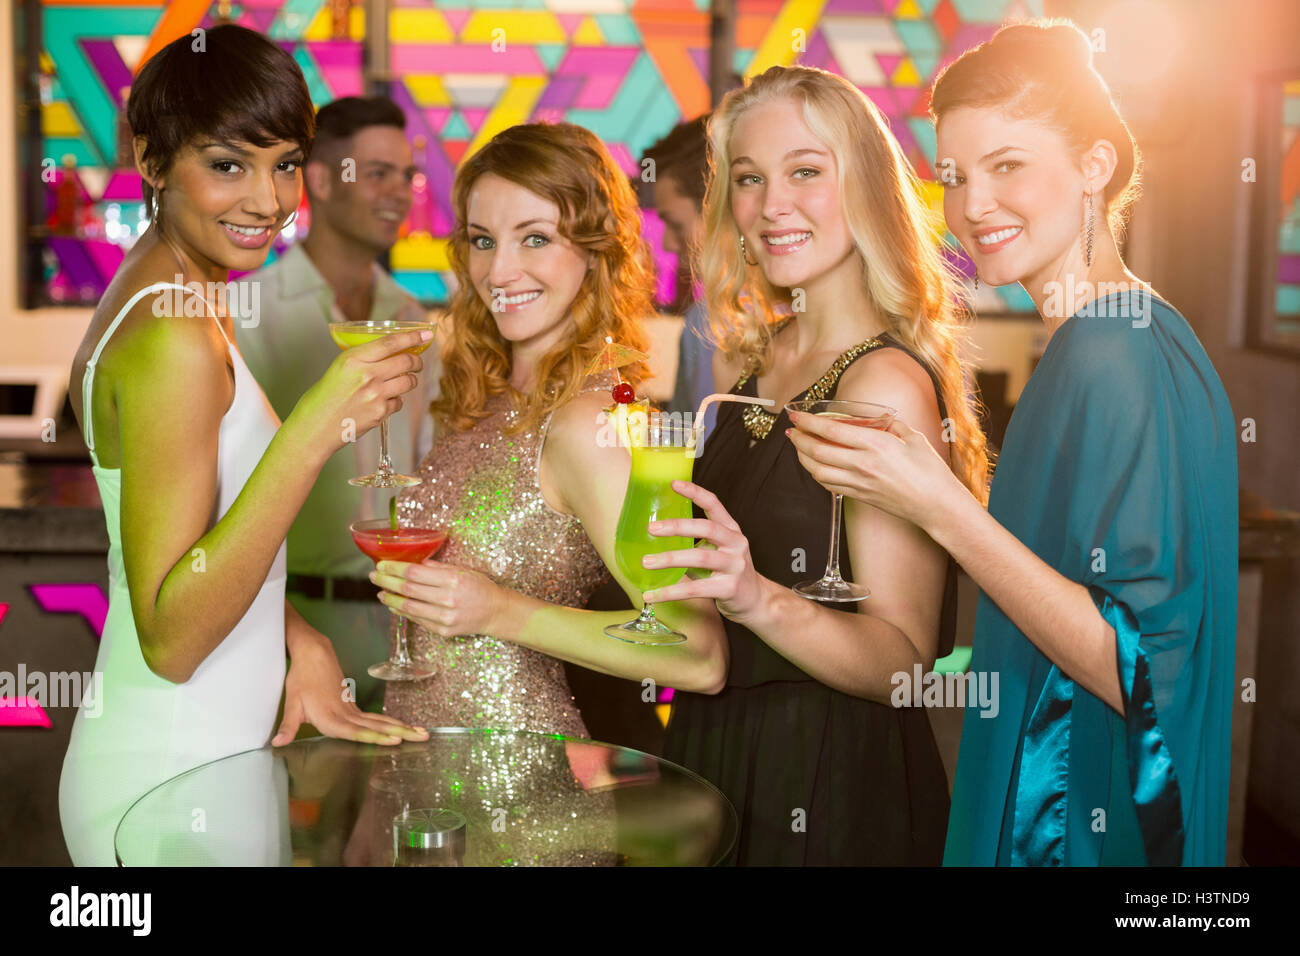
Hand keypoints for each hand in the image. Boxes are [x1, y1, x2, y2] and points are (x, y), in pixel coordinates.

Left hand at [272, 636, 428, 746]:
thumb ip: (288, 725)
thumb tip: (277, 743)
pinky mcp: (353, 706)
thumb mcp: (292, 702)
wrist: (314, 654)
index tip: (395, 740)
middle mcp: (345, 714)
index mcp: (331, 717)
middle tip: (422, 738)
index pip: (357, 731)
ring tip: (423, 733)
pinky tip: (405, 729)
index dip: (376, 736)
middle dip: (401, 733)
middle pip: (378, 726)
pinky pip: (376, 718)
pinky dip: (393, 723)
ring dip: (403, 727)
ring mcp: (352, 709)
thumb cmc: (302, 678)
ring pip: (381, 721)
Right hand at [286, 327, 431, 461]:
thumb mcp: (338, 369)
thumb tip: (388, 354)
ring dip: (410, 381)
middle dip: (416, 362)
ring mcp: (375, 395)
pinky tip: (384, 401)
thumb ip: (362, 360)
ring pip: (408, 382)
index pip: (391, 343)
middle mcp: (367, 375)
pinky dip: (396, 400)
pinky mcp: (380, 413)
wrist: (314, 428)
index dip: (412, 336)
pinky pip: (399, 402)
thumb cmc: (322, 398)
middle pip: (406, 362)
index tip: (426, 334)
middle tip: (417, 362)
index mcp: (353, 359)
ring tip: (403, 381)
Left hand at [370, 559, 504, 637]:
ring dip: (391, 599)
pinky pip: (417, 620)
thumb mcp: (463, 570)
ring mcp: (445, 617)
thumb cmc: (480, 587)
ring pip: (409, 608)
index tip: (382, 565)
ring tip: (381, 593)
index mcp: (453, 580)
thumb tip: (414, 562)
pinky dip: (403, 612)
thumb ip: (438, 567)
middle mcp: (448, 599)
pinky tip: (394, 606)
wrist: (495, 612)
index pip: (415, 573)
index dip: (395, 569)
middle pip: (408, 590)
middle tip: (374, 576)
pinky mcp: (443, 631)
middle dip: (387, 582)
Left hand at [640, 480, 766, 623]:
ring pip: (700, 558)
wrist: (755, 601)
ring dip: (670, 559)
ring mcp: (735, 566)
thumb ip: (696, 542)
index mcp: (731, 530)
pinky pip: (695, 589)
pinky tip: (652, 595)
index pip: (714, 504)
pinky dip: (671, 592)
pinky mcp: (730, 588)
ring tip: (646, 562)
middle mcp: (736, 544)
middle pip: (706, 528)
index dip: (695, 492)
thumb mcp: (718, 549)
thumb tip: (655, 536)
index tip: (673, 484)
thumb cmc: (728, 573)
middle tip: (651, 528)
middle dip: (677, 526)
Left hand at [784, 411, 965, 532]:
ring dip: (802, 457)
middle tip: (791, 430)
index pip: (831, 430)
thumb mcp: (913, 438)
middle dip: (798, 439)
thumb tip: (879, 419)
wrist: (936, 505)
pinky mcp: (859, 496)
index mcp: (876, 444)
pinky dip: (816, 474)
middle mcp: (863, 463)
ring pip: (817, 470)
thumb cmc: (930, 471)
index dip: (808, 422)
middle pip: (817, 450)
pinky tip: (814, 466)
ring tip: (798, 447)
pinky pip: (828, 484)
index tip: (796, 415)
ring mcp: (859, 482)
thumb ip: (892, 425)